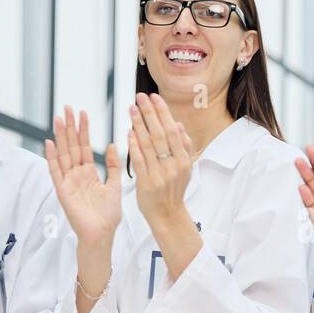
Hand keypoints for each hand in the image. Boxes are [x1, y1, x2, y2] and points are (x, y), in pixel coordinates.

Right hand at [46, 106, 122, 245]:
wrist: (102, 234)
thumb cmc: (108, 215)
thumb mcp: (114, 185)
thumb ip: (114, 166)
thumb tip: (113, 145)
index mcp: (88, 173)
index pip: (84, 147)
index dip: (83, 131)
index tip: (83, 113)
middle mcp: (76, 175)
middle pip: (72, 146)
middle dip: (70, 127)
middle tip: (67, 108)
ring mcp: (68, 182)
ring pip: (63, 154)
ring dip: (61, 136)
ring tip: (59, 118)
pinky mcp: (62, 191)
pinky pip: (56, 171)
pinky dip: (52, 157)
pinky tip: (49, 143)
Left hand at [127, 92, 193, 229]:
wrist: (168, 215)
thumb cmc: (173, 190)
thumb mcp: (185, 168)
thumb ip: (182, 146)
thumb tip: (178, 124)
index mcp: (184, 160)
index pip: (173, 130)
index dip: (163, 112)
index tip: (154, 97)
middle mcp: (174, 165)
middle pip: (161, 134)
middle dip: (150, 113)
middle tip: (140, 97)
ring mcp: (161, 174)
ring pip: (149, 144)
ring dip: (139, 124)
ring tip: (132, 109)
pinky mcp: (147, 183)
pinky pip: (139, 161)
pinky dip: (134, 146)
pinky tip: (129, 133)